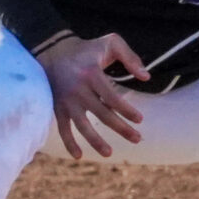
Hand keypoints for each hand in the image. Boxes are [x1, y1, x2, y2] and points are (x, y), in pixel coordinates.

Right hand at [36, 32, 149, 159]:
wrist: (52, 51)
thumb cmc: (87, 49)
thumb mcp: (110, 42)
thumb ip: (130, 57)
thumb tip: (146, 77)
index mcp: (91, 73)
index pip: (111, 97)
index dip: (126, 110)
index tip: (140, 120)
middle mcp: (78, 89)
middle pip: (102, 113)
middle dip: (121, 128)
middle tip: (138, 139)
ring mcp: (66, 100)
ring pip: (81, 125)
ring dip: (95, 141)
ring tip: (109, 153)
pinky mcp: (58, 107)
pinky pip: (62, 128)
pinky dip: (69, 142)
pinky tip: (79, 156)